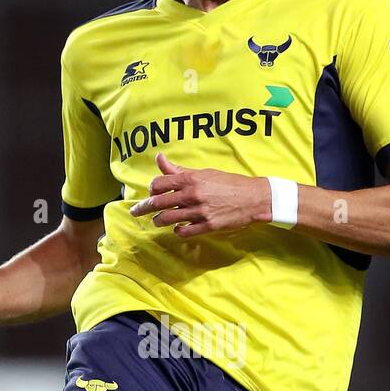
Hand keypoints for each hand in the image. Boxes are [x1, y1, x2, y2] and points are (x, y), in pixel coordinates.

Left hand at [129, 153, 270, 237]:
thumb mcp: (203, 172)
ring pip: (167, 219)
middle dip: (142, 208)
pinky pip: (184, 231)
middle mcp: (192, 195)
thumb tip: (159, 159)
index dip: (151, 189)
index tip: (150, 193)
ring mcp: (199, 212)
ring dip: (158, 221)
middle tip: (135, 212)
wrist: (253, 197)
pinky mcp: (208, 226)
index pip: (158, 184)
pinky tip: (177, 228)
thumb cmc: (228, 183)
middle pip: (158, 203)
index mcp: (190, 179)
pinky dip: (177, 231)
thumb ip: (179, 170)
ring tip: (157, 221)